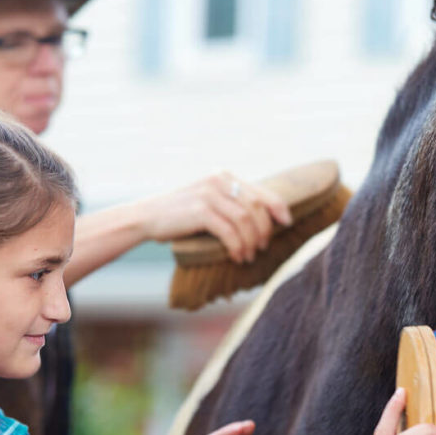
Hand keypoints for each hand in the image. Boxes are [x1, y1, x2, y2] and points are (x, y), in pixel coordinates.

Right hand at [138, 172, 292, 262]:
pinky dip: (237, 246)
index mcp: (224, 177)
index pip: (261, 192)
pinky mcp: (200, 211)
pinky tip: (237, 257)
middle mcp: (219, 181)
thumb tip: (262, 222)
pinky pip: (229, 231)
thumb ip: (231, 204)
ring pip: (245, 220)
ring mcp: (209, 194)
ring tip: (248, 256)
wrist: (148, 217)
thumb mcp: (209, 203)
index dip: (278, 208)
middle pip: (256, 207)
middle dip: (263, 231)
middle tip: (261, 248)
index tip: (287, 223)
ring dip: (251, 242)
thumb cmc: (181, 215)